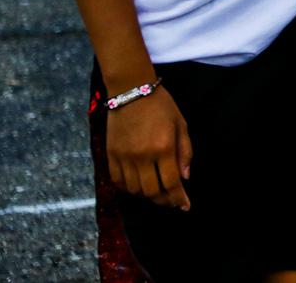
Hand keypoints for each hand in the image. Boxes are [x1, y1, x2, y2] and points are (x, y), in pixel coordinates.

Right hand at [105, 87, 192, 211]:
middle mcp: (142, 156)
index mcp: (163, 147)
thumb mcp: (181, 124)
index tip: (185, 206)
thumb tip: (185, 178)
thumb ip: (185, 152)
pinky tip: (138, 187)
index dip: (178, 198)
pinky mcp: (111, 155)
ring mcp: (124, 157)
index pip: (171, 183)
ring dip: (147, 197)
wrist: (131, 90)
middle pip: (152, 191)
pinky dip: (128, 189)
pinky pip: (118, 182)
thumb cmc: (161, 105)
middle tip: (172, 202)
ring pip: (134, 190)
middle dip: (164, 201)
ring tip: (157, 194)